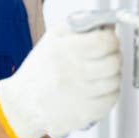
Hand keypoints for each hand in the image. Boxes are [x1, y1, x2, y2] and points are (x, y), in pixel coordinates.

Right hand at [0, 21, 121, 137]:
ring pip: (115, 80)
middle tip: (107, 55)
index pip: (104, 41)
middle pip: (113, 61)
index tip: (108, 40)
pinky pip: (111, 99)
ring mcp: (79, 94)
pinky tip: (97, 88)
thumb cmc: (39, 70)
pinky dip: (109, 92)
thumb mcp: (53, 38)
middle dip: (114, 56)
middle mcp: (72, 72)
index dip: (111, 39)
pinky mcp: (84, 113)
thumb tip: (107, 25)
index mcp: (63, 49)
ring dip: (112, 74)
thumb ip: (80, 26)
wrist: (23, 103)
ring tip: (100, 73)